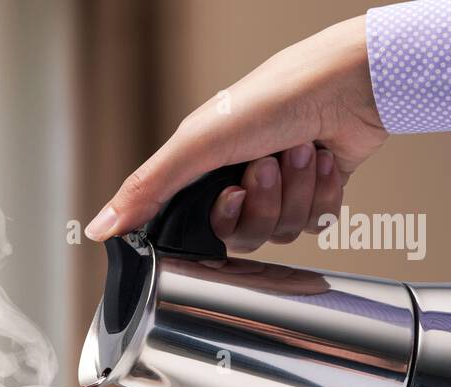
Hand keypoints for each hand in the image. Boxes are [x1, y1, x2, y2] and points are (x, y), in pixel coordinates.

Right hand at [84, 15, 387, 251]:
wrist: (350, 86)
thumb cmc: (275, 98)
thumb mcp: (197, 145)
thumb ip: (147, 189)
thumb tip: (100, 229)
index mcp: (205, 170)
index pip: (200, 229)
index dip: (221, 220)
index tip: (232, 194)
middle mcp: (240, 181)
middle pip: (244, 237)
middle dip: (264, 202)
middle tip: (269, 166)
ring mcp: (281, 189)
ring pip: (283, 231)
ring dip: (296, 192)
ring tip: (301, 152)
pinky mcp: (318, 192)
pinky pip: (316, 223)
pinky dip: (323, 192)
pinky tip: (325, 160)